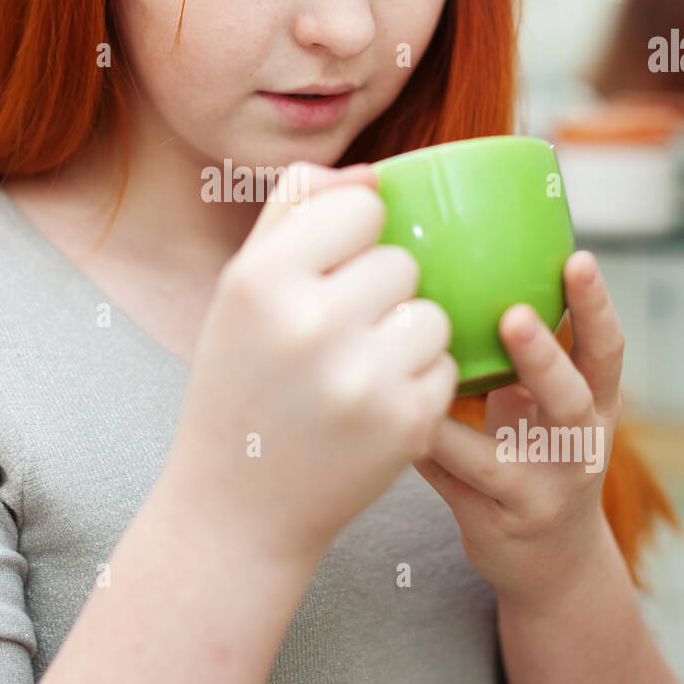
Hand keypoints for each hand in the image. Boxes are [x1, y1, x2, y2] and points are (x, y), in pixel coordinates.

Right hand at [162, 161, 457, 568]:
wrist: (237, 508)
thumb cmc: (242, 384)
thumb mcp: (239, 293)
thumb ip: (293, 215)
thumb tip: (372, 175)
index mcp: (260, 280)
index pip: (361, 205)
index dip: (358, 234)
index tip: (335, 269)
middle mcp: (309, 323)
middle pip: (401, 262)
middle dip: (381, 292)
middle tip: (340, 336)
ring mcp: (362, 378)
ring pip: (431, 314)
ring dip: (407, 337)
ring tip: (358, 371)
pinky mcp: (407, 425)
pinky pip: (446, 367)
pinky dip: (419, 384)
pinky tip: (373, 409)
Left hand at [412, 250, 624, 613]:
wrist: (553, 564)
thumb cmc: (538, 455)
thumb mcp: (553, 406)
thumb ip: (525, 353)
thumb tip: (465, 260)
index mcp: (596, 406)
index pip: (607, 350)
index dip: (596, 306)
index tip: (578, 258)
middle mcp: (576, 450)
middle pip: (569, 400)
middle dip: (542, 357)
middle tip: (514, 315)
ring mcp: (538, 494)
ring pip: (494, 457)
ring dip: (454, 421)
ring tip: (420, 381)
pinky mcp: (494, 524)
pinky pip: (446, 482)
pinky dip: (415, 447)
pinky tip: (380, 416)